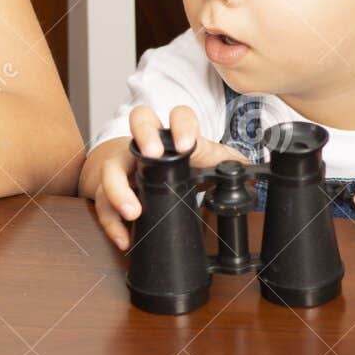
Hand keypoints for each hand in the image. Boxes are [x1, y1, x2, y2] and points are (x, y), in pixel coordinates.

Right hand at [89, 104, 249, 249]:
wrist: (139, 165)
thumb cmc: (174, 159)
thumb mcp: (203, 159)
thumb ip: (225, 162)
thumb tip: (251, 170)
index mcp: (171, 133)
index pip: (178, 115)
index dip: (182, 126)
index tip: (188, 145)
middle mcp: (143, 143)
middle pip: (138, 123)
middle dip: (144, 135)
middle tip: (152, 154)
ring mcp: (122, 164)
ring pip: (110, 169)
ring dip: (119, 190)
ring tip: (133, 212)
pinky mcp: (107, 190)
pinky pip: (103, 205)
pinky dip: (112, 224)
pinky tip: (124, 238)